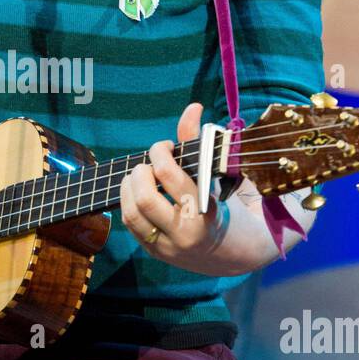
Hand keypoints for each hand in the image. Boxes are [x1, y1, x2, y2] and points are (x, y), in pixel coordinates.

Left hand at [120, 102, 227, 266]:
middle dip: (139, 173)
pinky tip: (138, 192)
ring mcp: (166, 246)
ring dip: (128, 187)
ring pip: (130, 213)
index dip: (160, 152)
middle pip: (144, 198)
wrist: (230, 252)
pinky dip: (129, 202)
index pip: (168, 174)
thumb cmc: (222, 204)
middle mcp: (184, 233)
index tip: (166, 147)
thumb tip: (192, 107)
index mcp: (203, 211)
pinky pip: (130, 224)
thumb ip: (198, 142)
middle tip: (147, 165)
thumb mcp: (215, 177)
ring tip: (139, 177)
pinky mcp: (153, 252)